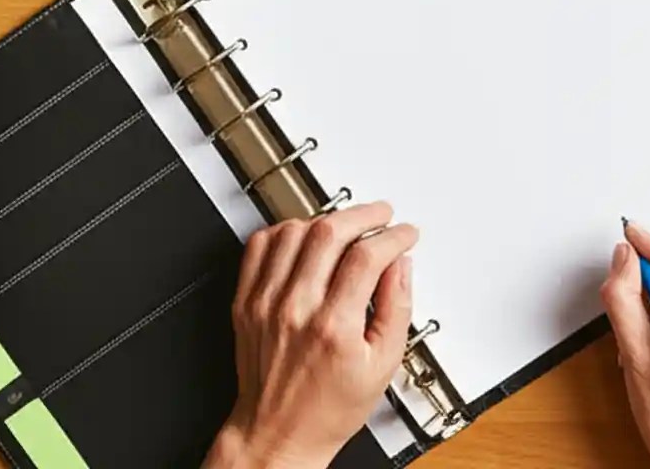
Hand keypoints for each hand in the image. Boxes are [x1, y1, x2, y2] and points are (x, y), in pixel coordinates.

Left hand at [203, 202, 417, 468]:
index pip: (367, 257)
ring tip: (346, 226)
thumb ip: (397, 309)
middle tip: (381, 217)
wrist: (279, 434)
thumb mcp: (384, 365)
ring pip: (294, 232)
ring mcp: (265, 303)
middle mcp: (295, 309)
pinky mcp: (245, 302)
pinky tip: (304, 235)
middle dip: (364, 215)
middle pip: (330, 232)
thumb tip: (401, 268)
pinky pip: (259, 247)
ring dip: (326, 220)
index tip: (404, 235)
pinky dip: (284, 230)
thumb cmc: (328, 409)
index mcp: (334, 327)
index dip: (393, 237)